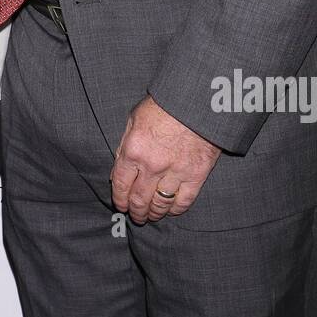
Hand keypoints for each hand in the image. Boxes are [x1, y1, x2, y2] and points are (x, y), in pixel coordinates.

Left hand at [111, 95, 220, 223]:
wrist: (198, 100)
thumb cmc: (164, 105)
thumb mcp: (135, 119)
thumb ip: (124, 145)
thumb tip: (118, 170)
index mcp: (134, 150)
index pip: (120, 184)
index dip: (119, 199)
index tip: (120, 206)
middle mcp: (152, 165)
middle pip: (139, 199)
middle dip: (135, 212)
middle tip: (136, 216)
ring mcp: (175, 172)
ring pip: (160, 204)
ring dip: (154, 214)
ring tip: (151, 216)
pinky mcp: (196, 175)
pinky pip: (183, 201)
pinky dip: (175, 210)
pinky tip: (171, 210)